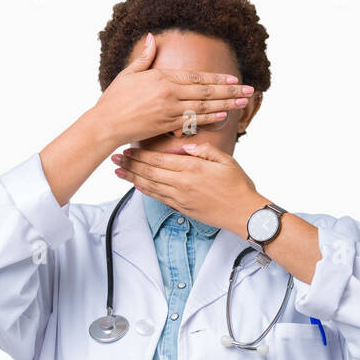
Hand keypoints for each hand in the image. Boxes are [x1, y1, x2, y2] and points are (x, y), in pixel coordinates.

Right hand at [91, 32, 254, 146]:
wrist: (105, 123)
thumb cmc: (114, 99)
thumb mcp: (129, 74)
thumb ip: (145, 57)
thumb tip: (153, 38)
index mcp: (161, 77)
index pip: (196, 76)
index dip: (217, 77)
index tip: (233, 78)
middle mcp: (169, 92)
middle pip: (206, 90)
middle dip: (230, 90)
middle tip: (249, 89)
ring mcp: (169, 109)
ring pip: (204, 105)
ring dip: (226, 103)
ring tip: (243, 102)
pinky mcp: (166, 124)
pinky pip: (193, 120)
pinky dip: (209, 117)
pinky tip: (224, 114)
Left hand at [110, 140, 265, 236]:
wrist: (244, 213)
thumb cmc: (238, 185)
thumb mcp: (225, 160)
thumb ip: (203, 150)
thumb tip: (183, 146)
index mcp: (193, 168)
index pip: (159, 159)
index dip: (141, 154)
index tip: (128, 148)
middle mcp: (183, 183)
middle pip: (150, 172)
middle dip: (131, 164)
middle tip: (116, 158)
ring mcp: (181, 198)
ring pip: (150, 186)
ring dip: (132, 178)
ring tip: (118, 171)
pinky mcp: (182, 209)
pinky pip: (159, 198)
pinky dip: (146, 191)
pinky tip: (136, 185)